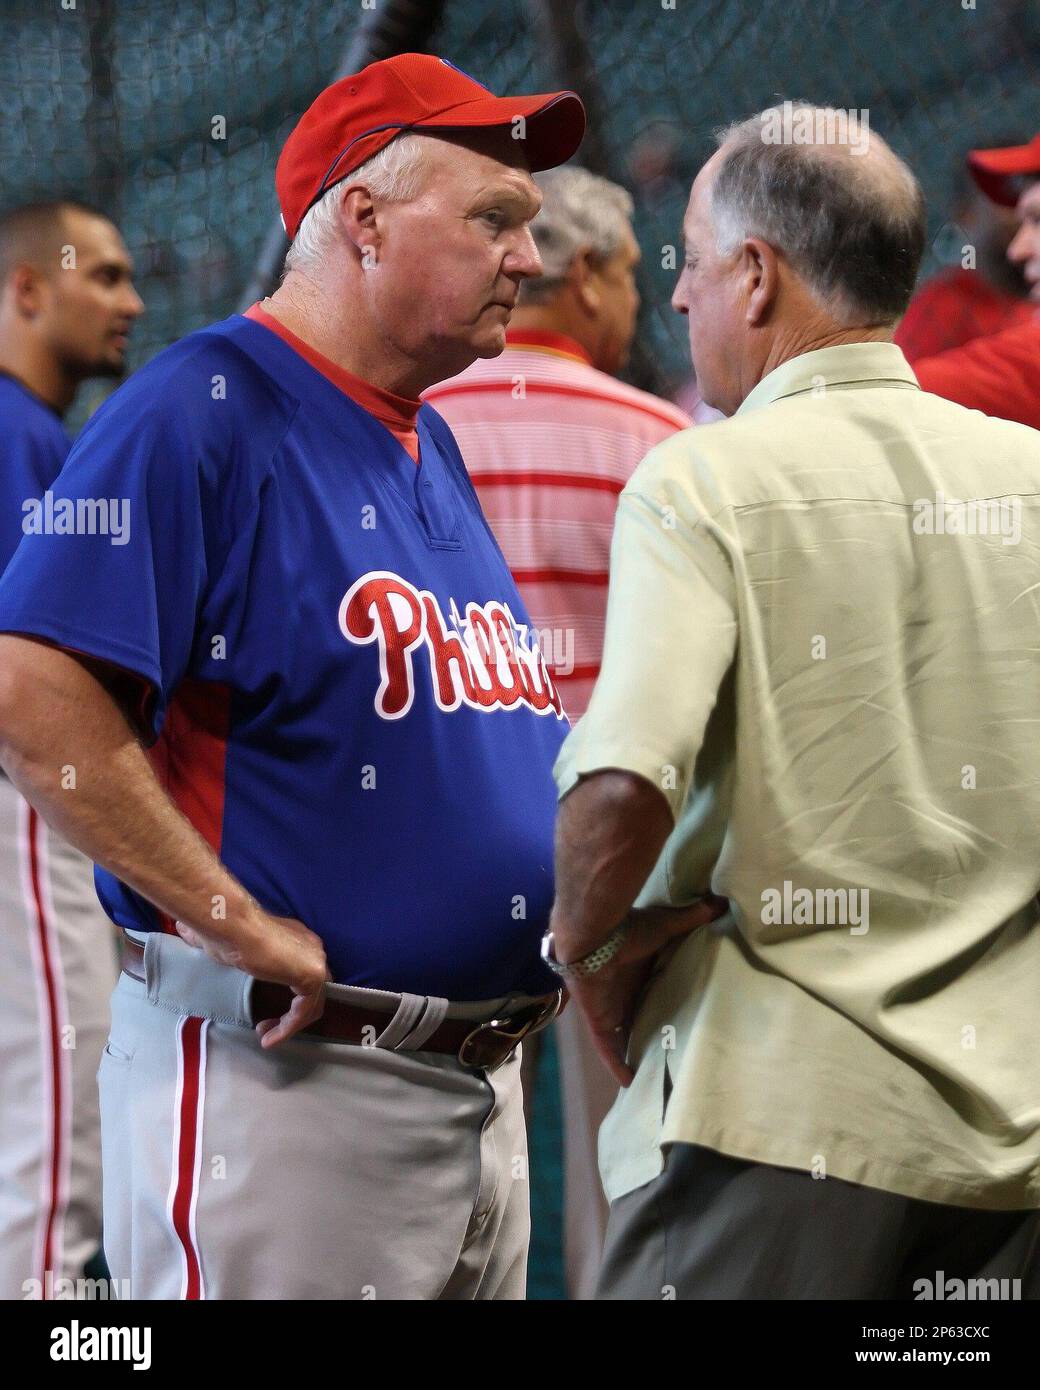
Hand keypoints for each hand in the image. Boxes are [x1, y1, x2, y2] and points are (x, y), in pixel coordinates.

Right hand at [175, 909, 330, 1047]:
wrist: (235, 927)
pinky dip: (288, 1028)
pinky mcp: (312, 977)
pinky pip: (304, 1011)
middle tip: (263, 1027)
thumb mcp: (229, 943)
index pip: (304, 976)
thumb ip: (225, 946)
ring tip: (265, 1037)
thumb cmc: (228, 931)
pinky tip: (269, 1038)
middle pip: (312, 993)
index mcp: (299, 939)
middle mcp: (314, 949)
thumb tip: (185, 932)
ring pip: (310, 1005)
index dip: (288, 998)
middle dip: (289, 1015)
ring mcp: (316, 962)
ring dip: (288, 1026)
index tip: (265, 1013)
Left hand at [566, 895, 726, 1086]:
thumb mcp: (667, 925)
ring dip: (636, 1051)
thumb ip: (694, 917)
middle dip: (652, 1032)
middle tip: (675, 1052)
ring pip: (624, 1036)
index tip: (684, 1017)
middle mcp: (624, 992)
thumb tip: (724, 901)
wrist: (591, 937)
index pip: (654, 992)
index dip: (666, 1003)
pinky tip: (630, 1083)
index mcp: (639, 971)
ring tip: (656, 1073)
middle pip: (640, 1016)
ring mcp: (610, 1008)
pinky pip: (607, 1048)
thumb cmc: (628, 930)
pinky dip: (616, 1064)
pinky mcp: (598, 1021)